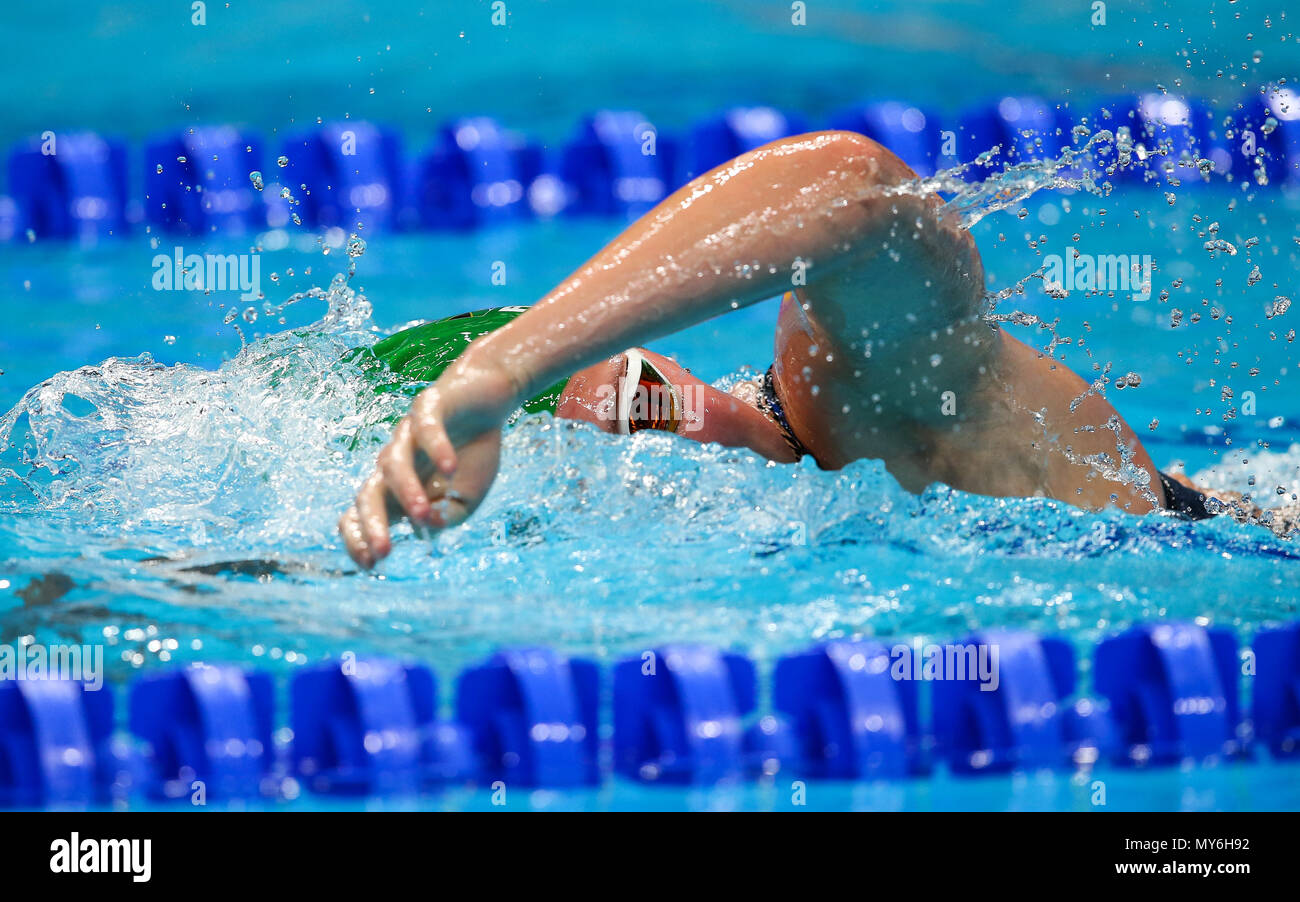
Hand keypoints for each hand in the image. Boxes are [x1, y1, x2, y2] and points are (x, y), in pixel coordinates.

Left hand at [338, 357, 518, 566]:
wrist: (489, 399)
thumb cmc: (472, 453)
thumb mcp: (467, 499)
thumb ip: (448, 517)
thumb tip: (429, 526)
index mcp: (397, 489)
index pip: (361, 516)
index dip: (358, 540)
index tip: (371, 566)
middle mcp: (394, 463)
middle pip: (368, 495)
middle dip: (372, 525)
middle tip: (384, 552)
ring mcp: (407, 434)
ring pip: (393, 464)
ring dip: (407, 492)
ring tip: (424, 514)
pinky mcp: (428, 406)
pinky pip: (424, 429)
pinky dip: (435, 448)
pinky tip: (450, 468)